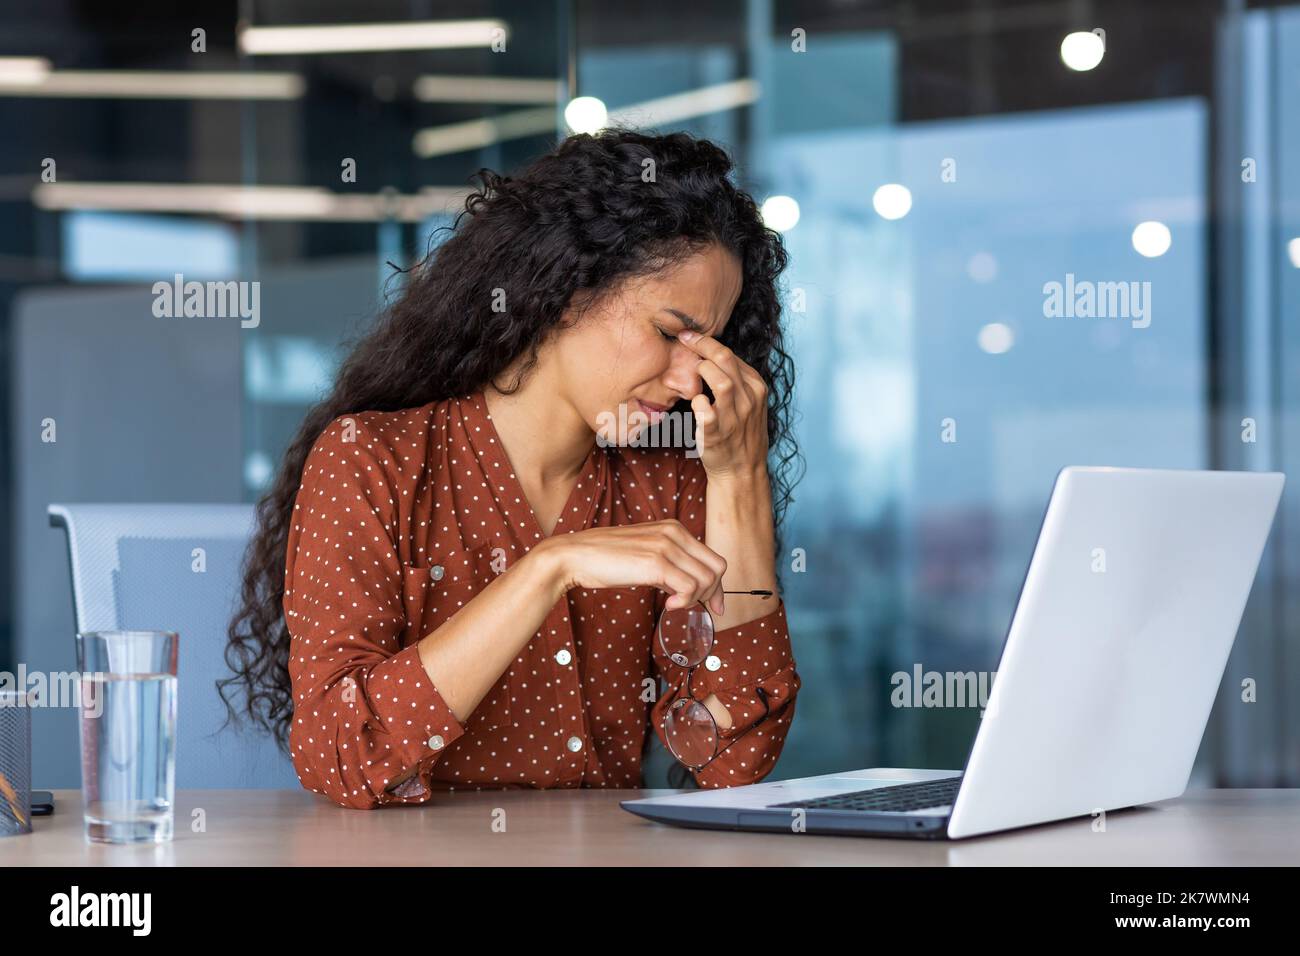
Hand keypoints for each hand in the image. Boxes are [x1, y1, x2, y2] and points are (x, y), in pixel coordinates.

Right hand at [534, 520, 726, 615]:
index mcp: (674, 528)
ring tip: (673, 604)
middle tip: (694, 608)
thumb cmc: (606, 559)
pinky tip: (668, 606)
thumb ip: (669, 566)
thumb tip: (690, 590)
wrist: (575, 556)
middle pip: (717, 568)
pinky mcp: (656, 563)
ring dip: (695, 599)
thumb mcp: (645, 556)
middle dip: (711, 594)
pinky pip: (689, 588)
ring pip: (706, 580)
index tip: (714, 605)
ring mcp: (666, 546)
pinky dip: (684, 602)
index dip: (717, 585)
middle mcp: (674, 533)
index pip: (713, 558)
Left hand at [675, 330, 768, 480]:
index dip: (707, 342)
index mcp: (756, 387)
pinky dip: (696, 401)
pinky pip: (705, 410)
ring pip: (720, 380)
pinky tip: (694, 402)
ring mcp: (735, 417)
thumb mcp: (749, 403)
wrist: (742, 471)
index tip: (689, 336)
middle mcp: (749, 399)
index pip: (731, 354)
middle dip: (701, 344)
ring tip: (691, 372)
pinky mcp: (718, 433)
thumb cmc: (740, 433)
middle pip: (725, 359)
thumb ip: (736, 380)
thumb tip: (711, 355)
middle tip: (683, 339)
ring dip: (701, 371)